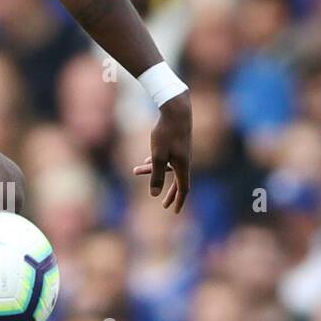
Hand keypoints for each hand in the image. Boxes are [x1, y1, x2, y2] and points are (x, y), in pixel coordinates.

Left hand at [133, 92, 191, 212]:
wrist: (176, 108)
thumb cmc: (166, 132)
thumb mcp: (158, 156)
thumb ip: (156, 176)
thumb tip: (153, 195)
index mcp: (182, 166)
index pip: (183, 189)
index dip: (178, 201)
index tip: (174, 212)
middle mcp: (184, 160)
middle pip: (178, 182)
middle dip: (170, 193)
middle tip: (164, 206)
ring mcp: (181, 151)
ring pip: (168, 167)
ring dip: (153, 171)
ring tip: (136, 171)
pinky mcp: (177, 143)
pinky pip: (167, 158)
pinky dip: (156, 162)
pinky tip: (145, 159)